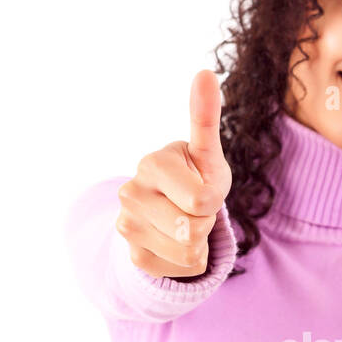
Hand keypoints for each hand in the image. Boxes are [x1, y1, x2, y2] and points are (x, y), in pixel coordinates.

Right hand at [116, 69, 231, 278]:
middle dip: (206, 221)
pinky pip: (179, 270)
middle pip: (194, 229)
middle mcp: (131, 193)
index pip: (203, 202)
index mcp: (152, 163)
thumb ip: (205, 117)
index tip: (202, 185)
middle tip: (194, 207)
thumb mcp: (207, 152)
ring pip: (188, 253)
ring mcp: (127, 226)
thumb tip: (204, 72)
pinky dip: (188, 261)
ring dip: (199, 243)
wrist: (172, 209)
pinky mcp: (132, 255)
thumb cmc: (196, 175)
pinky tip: (175, 242)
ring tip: (185, 222)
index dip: (214, 200)